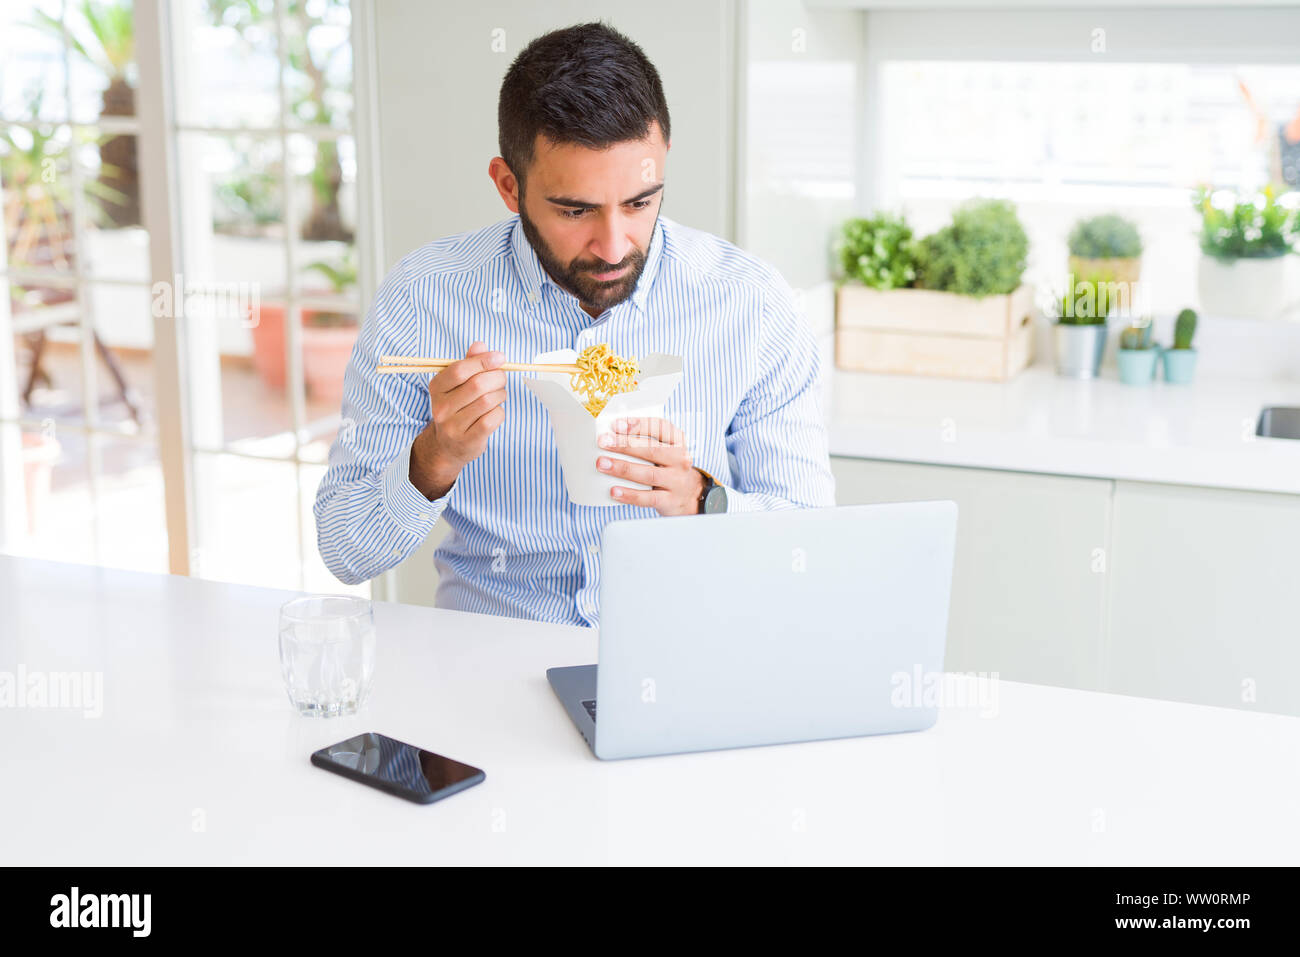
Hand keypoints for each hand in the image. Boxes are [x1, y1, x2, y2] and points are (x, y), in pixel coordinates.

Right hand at [409, 341, 506, 498]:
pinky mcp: (468, 440)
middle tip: (501, 378)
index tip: (500, 357)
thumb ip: (469, 363)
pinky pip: (493, 419)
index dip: (483, 361)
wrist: (448, 446)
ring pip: (488, 401)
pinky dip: (500, 412)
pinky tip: (494, 412)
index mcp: (436, 387)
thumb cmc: (457, 407)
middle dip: (497, 377)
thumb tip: (480, 344)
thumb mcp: (457, 384)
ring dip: (500, 395)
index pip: (459, 370)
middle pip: (477, 385)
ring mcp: (453, 426)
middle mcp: (441, 407)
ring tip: (498, 395)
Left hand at [596, 416, 704, 515]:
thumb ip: (643, 440)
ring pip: (648, 473)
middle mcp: (680, 459)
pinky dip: (630, 494)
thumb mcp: (663, 449)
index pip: (660, 427)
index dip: (638, 424)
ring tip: (603, 464)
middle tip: (603, 442)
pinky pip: (648, 498)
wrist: (689, 495)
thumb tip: (610, 436)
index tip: (616, 424)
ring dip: (623, 468)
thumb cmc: (668, 467)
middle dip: (625, 445)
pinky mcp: (670, 500)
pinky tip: (614, 491)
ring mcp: (676, 480)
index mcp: (677, 441)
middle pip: (652, 449)